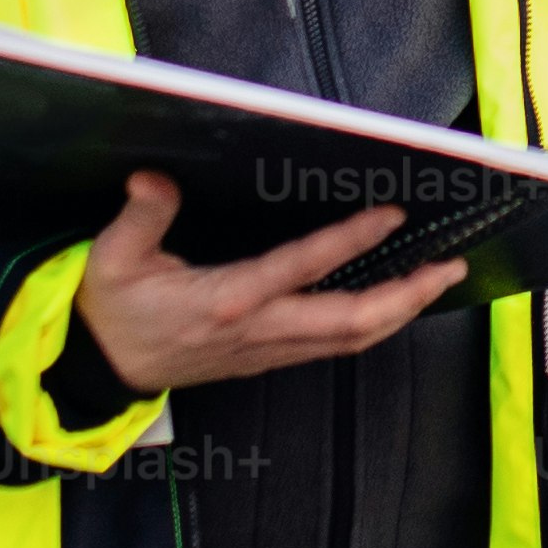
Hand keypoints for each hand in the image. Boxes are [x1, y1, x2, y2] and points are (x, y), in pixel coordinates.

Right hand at [68, 176, 464, 396]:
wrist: (97, 369)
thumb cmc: (109, 310)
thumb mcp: (113, 258)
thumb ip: (140, 216)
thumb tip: (154, 178)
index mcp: (227, 300)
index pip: (304, 267)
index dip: (351, 240)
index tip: (390, 215)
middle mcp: (258, 329)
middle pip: (351, 321)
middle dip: (408, 294)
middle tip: (450, 265)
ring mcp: (267, 349)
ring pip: (350, 339)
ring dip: (400, 311)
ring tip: (437, 282)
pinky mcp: (266, 358)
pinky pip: (332, 346)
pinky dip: (371, 325)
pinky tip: (390, 305)